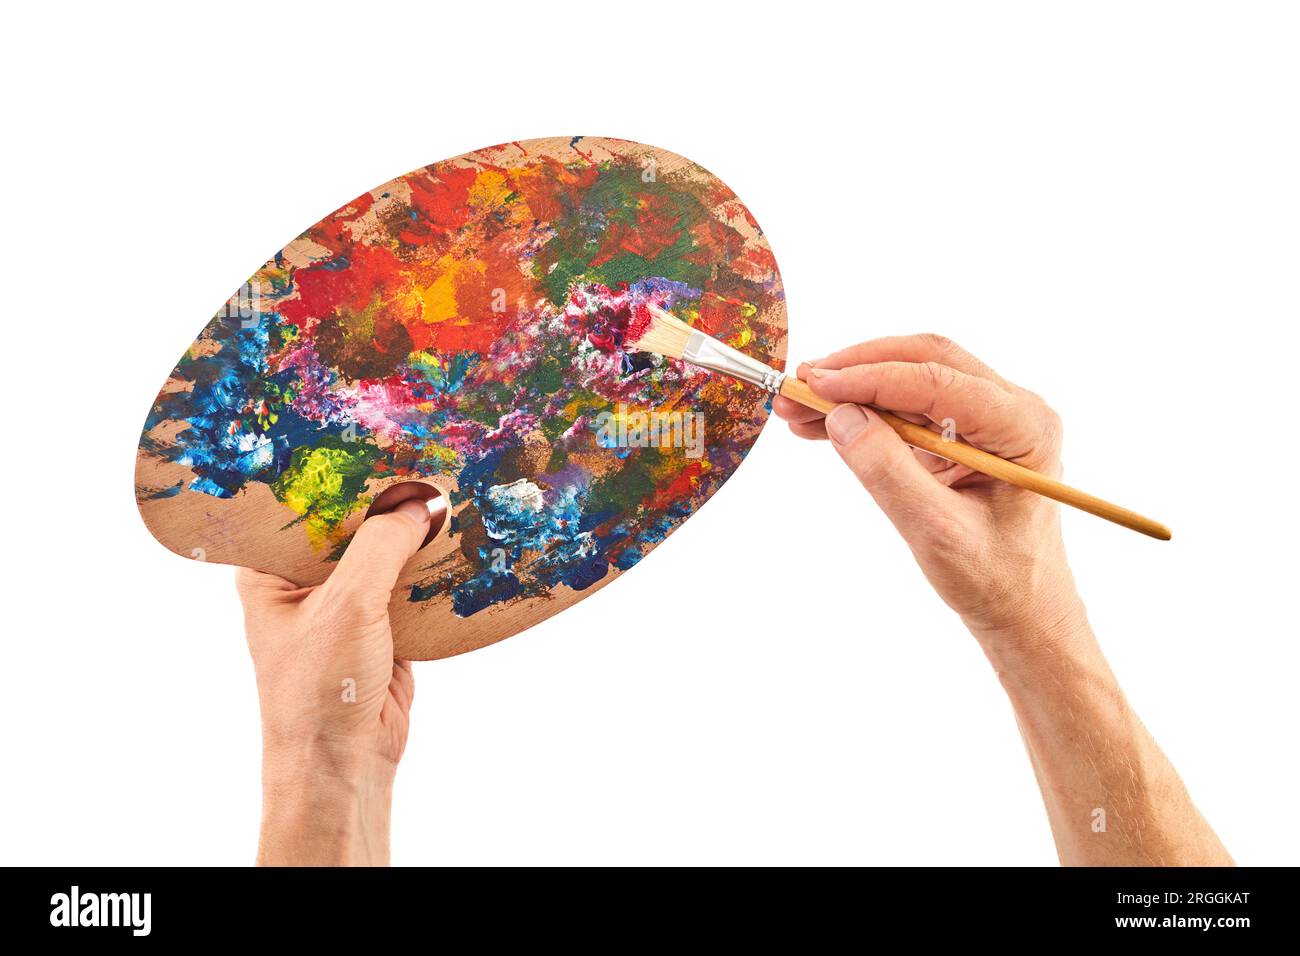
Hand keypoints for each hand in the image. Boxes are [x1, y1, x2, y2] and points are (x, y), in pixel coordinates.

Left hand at [235, 488, 443, 865]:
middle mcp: (306, 583)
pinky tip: (461, 538)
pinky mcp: (385, 626)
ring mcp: (347, 604)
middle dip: (384, 499)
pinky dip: (434, 567)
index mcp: (270, 572)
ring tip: (449, 485)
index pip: (300, 507)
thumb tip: (424, 503)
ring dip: (414, 533)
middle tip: (421, 453)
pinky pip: (411, 584)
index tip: (371, 437)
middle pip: (350, 526)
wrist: (345, 765)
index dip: (333, 474)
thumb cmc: (319, 689)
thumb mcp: (346, 606)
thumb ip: (382, 547)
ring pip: (385, 554)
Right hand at [774, 333, 1081, 646]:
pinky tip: (821, 423)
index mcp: (1024, 427)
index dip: (870, 377)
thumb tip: (841, 417)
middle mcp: (1013, 409)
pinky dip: (864, 411)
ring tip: (797, 405)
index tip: (815, 384)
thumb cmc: (995, 580)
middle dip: (858, 369)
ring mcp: (989, 418)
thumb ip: (888, 472)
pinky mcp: (964, 433)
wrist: (1022, 612)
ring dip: (854, 389)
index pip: (936, 380)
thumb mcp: (936, 532)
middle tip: (801, 383)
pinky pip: (908, 407)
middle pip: (925, 362)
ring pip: (911, 380)